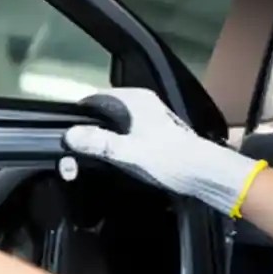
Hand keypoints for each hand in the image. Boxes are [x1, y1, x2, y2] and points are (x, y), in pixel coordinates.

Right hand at [64, 88, 266, 217]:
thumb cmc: (171, 160)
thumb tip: (69, 134)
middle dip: (86, 131)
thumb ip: (98, 142)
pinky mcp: (152, 130)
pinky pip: (122, 131)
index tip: (66, 137)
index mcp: (134, 100)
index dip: (76, 117)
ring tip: (91, 158)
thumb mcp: (129, 153)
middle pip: (100, 112)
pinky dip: (112, 143)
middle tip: (76, 154)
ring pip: (111, 122)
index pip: (92, 99)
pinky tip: (112, 159)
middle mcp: (140, 102)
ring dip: (99, 139)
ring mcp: (147, 115)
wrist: (206, 174)